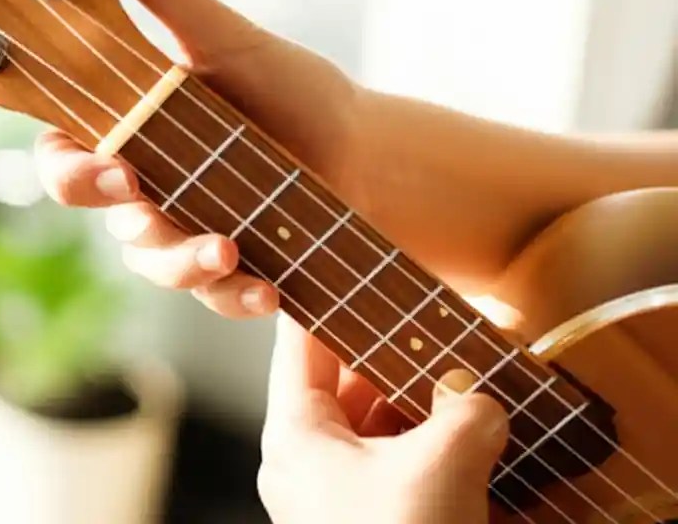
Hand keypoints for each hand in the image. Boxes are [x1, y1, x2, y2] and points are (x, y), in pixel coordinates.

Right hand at [35, 0, 367, 317]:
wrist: (370, 157)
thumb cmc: (293, 93)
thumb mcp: (232, 41)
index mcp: (132, 125)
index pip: (63, 150)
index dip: (65, 164)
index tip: (105, 162)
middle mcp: (145, 181)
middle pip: (95, 210)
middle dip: (116, 209)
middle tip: (143, 195)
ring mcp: (181, 228)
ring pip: (150, 258)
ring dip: (181, 261)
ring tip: (229, 250)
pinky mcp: (225, 270)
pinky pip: (210, 295)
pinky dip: (234, 295)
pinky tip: (267, 288)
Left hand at [258, 316, 508, 523]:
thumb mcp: (444, 463)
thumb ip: (466, 410)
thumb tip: (479, 398)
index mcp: (294, 434)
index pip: (301, 343)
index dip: (331, 303)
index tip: (357, 274)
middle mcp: (302, 463)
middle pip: (345, 384)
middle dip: (397, 358)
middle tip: (438, 329)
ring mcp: (331, 496)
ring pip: (375, 428)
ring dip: (419, 407)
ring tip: (466, 381)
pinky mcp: (366, 519)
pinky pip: (393, 467)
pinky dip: (426, 449)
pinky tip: (469, 439)